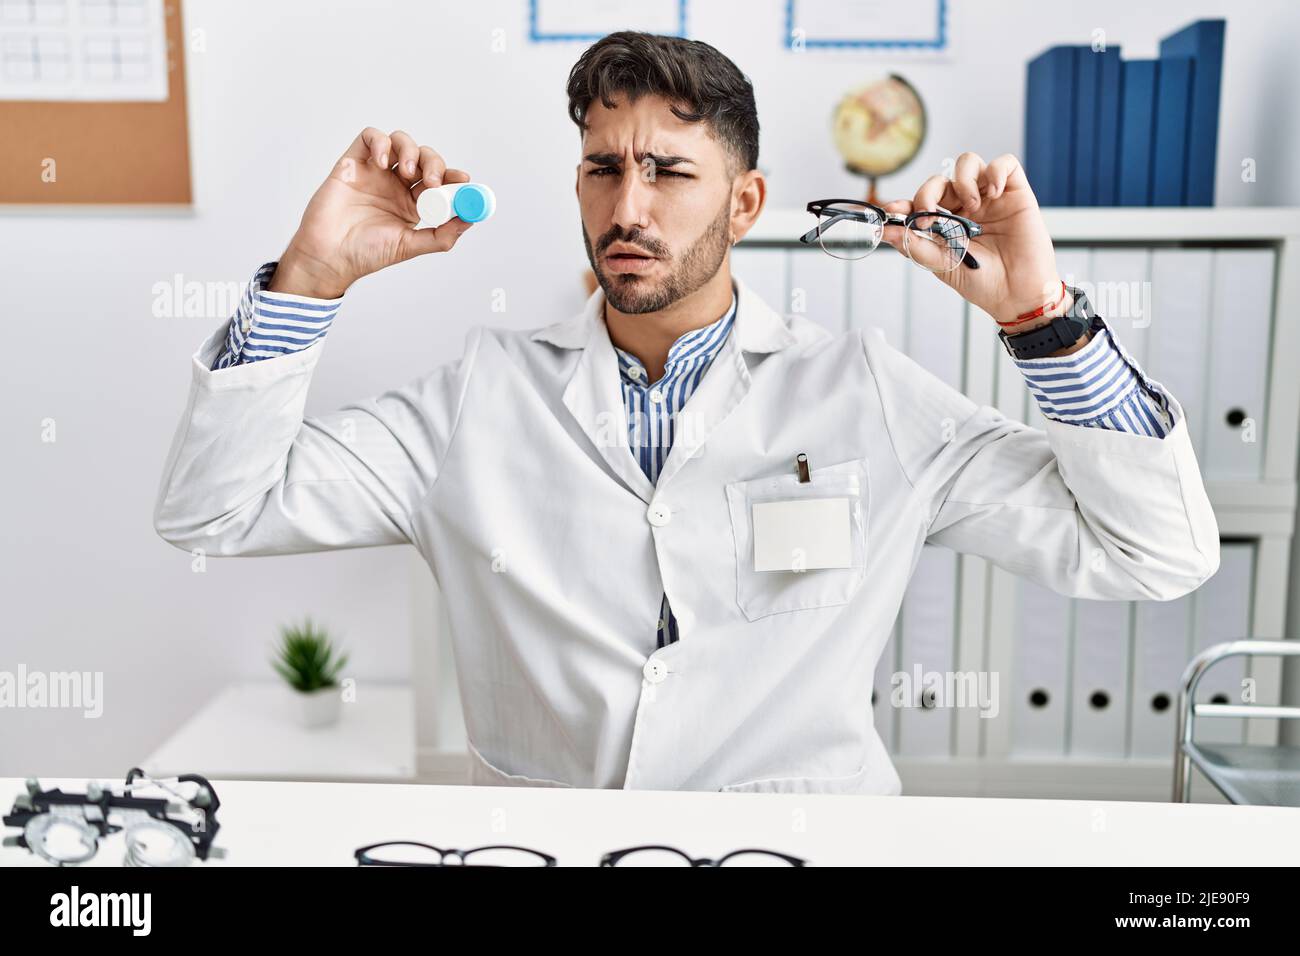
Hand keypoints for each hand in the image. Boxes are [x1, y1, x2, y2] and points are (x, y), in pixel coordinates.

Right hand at [270, 127, 474, 297]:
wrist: (329, 255)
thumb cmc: (366, 254)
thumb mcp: (410, 246)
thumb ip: (441, 235)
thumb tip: (469, 219)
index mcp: (413, 203)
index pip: (439, 181)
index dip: (453, 176)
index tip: (463, 180)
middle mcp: (396, 185)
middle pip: (424, 158)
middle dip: (434, 163)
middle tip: (432, 181)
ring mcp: (375, 172)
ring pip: (401, 142)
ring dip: (410, 150)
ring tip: (406, 172)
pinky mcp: (353, 161)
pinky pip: (370, 137)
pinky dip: (381, 142)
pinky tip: (381, 162)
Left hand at [879, 152, 1062, 326]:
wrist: (1017, 295)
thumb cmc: (983, 282)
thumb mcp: (942, 265)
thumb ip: (915, 245)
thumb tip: (886, 231)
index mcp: (947, 224)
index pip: (922, 202)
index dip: (905, 202)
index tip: (891, 210)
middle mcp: (966, 207)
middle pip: (940, 180)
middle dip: (928, 192)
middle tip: (928, 216)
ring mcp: (990, 198)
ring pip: (968, 163)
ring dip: (962, 180)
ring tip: (972, 207)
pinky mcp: (1015, 193)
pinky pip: (1005, 164)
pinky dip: (996, 172)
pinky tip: (994, 194)